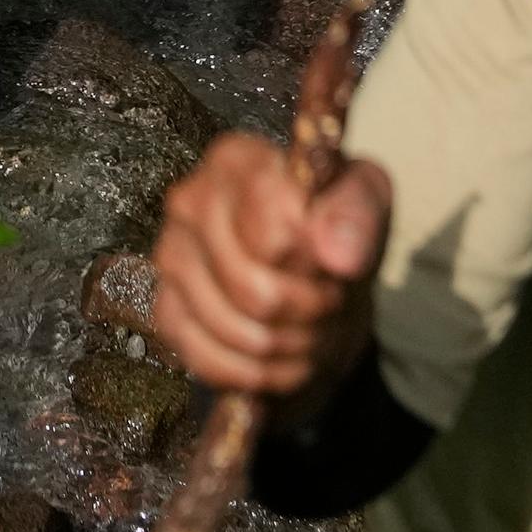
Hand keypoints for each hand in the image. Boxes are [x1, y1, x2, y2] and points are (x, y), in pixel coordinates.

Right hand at [149, 129, 390, 402]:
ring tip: (307, 328)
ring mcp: (171, 257)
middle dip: (303, 311)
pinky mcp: (166, 309)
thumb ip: (356, 215)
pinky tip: (277, 356)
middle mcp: (189, 201)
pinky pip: (206, 358)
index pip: (270, 227)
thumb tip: (336, 253)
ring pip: (231, 326)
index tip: (333, 266)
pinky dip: (253, 371)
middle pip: (251, 285)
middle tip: (327, 304)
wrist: (319, 284)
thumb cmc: (335, 231)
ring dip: (285, 344)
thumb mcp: (365, 202)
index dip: (311, 263)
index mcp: (235, 160)